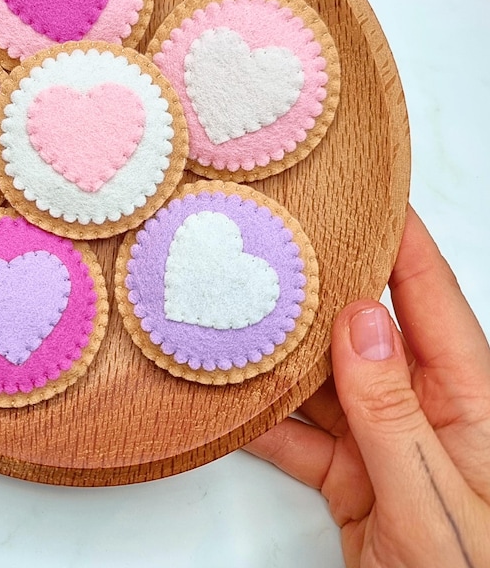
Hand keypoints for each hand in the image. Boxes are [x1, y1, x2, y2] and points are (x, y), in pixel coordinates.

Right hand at [245, 206, 489, 566]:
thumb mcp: (436, 504)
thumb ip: (393, 414)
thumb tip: (361, 322)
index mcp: (468, 399)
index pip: (427, 293)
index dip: (398, 235)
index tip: (362, 187)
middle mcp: (422, 406)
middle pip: (360, 326)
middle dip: (316, 285)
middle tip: (269, 240)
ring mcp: (383, 439)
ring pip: (320, 378)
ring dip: (276, 355)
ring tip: (228, 315)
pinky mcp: (350, 475)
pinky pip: (298, 435)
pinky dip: (261, 421)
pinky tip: (226, 402)